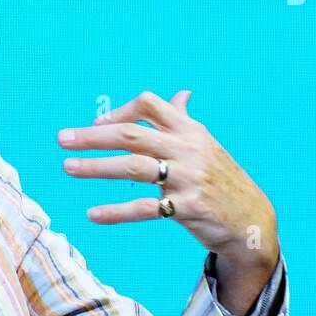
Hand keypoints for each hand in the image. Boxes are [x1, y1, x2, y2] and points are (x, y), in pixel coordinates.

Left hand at [57, 90, 278, 273]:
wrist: (253, 220)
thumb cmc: (220, 179)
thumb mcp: (205, 146)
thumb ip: (184, 121)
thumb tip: (179, 95)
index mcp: (191, 130)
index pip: (150, 105)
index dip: (119, 111)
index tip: (95, 123)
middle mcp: (189, 149)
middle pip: (132, 135)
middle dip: (93, 136)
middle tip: (62, 139)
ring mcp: (189, 178)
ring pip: (133, 167)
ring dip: (96, 167)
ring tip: (68, 167)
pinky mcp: (189, 208)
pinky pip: (145, 208)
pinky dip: (116, 211)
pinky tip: (92, 214)